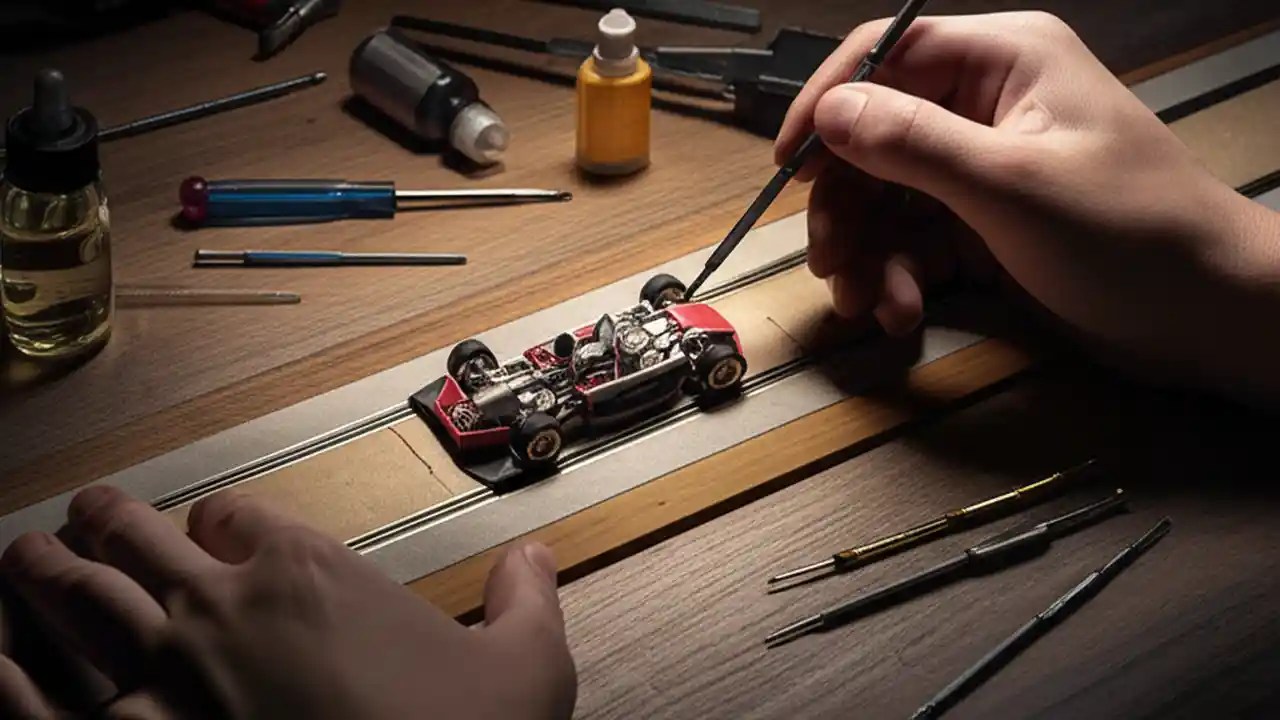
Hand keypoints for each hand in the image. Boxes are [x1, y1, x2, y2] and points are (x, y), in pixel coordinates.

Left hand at [0, 485, 575, 719]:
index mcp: (308, 574)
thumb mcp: (524, 669)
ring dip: (43, 570)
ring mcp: (155, 679)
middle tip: (88, 514)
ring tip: (25, 556)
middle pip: (135, 536)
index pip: (237, 515)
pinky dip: (6, 669)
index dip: (226, 521)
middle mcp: (218, 609)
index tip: (219, 532)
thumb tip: (533, 561)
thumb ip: (524, 600)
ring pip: (73, 597)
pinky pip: (30, 696)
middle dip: (107, 519)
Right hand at [777, 11, 1279, 401]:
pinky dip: (899, 276)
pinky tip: (901, 312)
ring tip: (868, 304)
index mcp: (1004, 61)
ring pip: (887, 197)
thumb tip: (829, 113)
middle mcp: (987, 105)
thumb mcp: (1010, 186)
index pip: (887, 55)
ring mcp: (984, 169)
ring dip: (867, 252)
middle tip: (830, 263)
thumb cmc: (1130, 235)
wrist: (1208, 318)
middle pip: (875, 138)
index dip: (828, 104)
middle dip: (846, 204)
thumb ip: (912, 144)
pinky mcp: (986, 225)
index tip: (790, 166)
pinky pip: (915, 240)